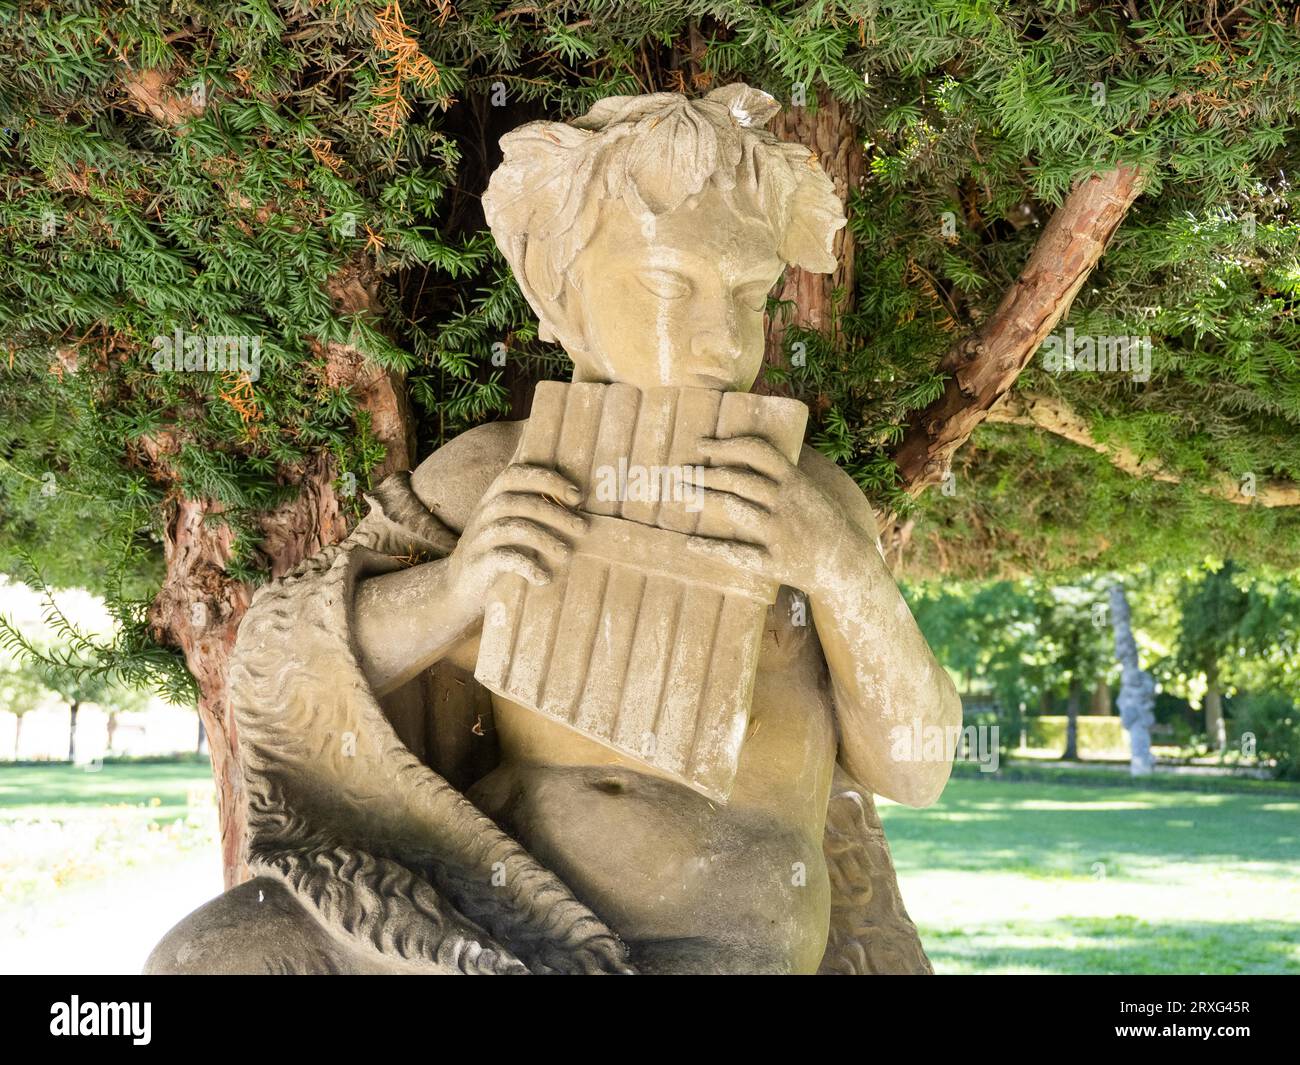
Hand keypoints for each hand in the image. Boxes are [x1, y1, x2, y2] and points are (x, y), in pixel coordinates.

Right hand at [446, 463, 586, 610]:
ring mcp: (479, 537)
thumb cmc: (499, 550)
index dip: (547, 479)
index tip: (577, 496)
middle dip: (556, 512)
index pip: (516, 473)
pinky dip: (527, 566)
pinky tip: (544, 578)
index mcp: (494, 496)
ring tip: (567, 554)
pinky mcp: (477, 563)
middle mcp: (485, 512)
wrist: (460, 586)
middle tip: (583, 527)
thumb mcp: (511, 523)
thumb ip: (533, 508)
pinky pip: (503, 558)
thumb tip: (580, 498)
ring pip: (514, 528)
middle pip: (520, 501)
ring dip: (545, 539)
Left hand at [683, 436, 866, 597]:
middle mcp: (787, 502)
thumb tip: (752, 447)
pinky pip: (738, 553)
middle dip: (704, 473)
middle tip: (678, 473)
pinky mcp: (776, 562)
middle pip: (737, 478)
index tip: (701, 444)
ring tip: (682, 494)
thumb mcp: (811, 488)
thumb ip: (785, 470)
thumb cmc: (824, 523)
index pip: (757, 451)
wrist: (849, 564)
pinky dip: (712, 548)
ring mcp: (781, 532)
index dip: (726, 444)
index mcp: (795, 481)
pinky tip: (691, 544)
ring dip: (703, 499)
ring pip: (734, 508)